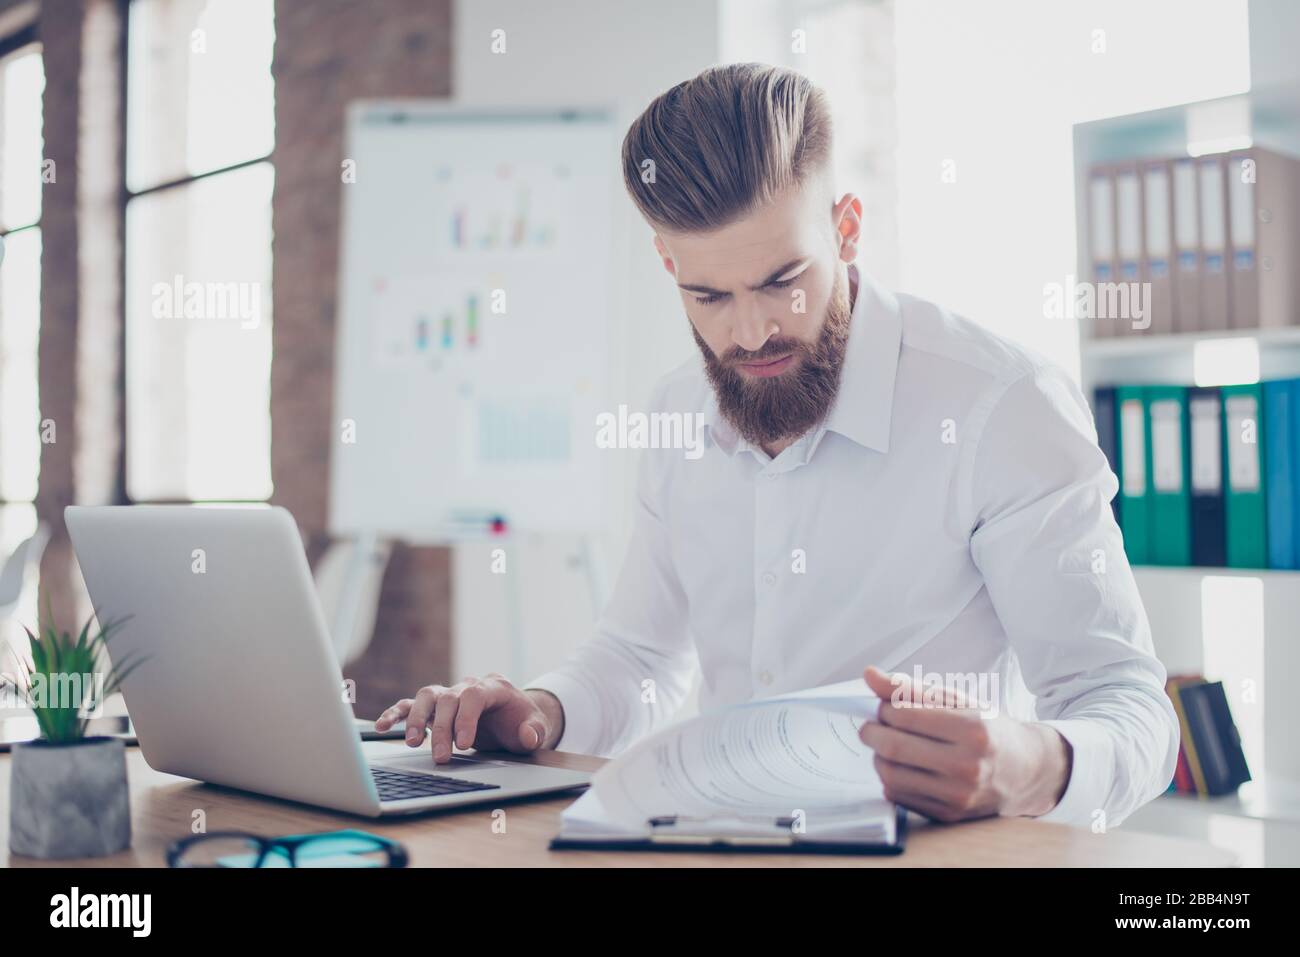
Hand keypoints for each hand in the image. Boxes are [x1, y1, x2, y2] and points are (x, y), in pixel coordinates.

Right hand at [374, 674, 562, 763]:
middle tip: (440, 758)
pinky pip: (411, 704)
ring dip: (415, 718)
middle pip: (448, 698)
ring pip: (427, 696)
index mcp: (493, 687)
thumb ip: (535, 731)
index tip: (463, 745)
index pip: (474, 696)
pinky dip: (396, 713)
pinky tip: (382, 726)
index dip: (466, 718)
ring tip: (410, 742)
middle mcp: (468, 686)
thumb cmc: (522, 721)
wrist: (514, 716)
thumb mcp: (535, 727)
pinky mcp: (436, 706)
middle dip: (442, 729)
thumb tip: (529, 736)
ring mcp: (450, 694)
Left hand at [859, 665, 1071, 821]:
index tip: (880, 707)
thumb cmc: (989, 730)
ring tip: (886, 745)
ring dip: (878, 757)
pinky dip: (890, 778)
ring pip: (891, 775)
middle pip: (895, 747)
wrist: (1025, 770)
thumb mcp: (957, 701)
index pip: (906, 716)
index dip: (883, 709)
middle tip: (872, 725)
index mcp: (973, 730)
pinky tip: (901, 766)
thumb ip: (911, 689)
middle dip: (872, 732)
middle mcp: (968, 766)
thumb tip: (870, 675)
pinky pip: (899, 796)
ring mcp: (958, 795)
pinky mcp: (948, 815)